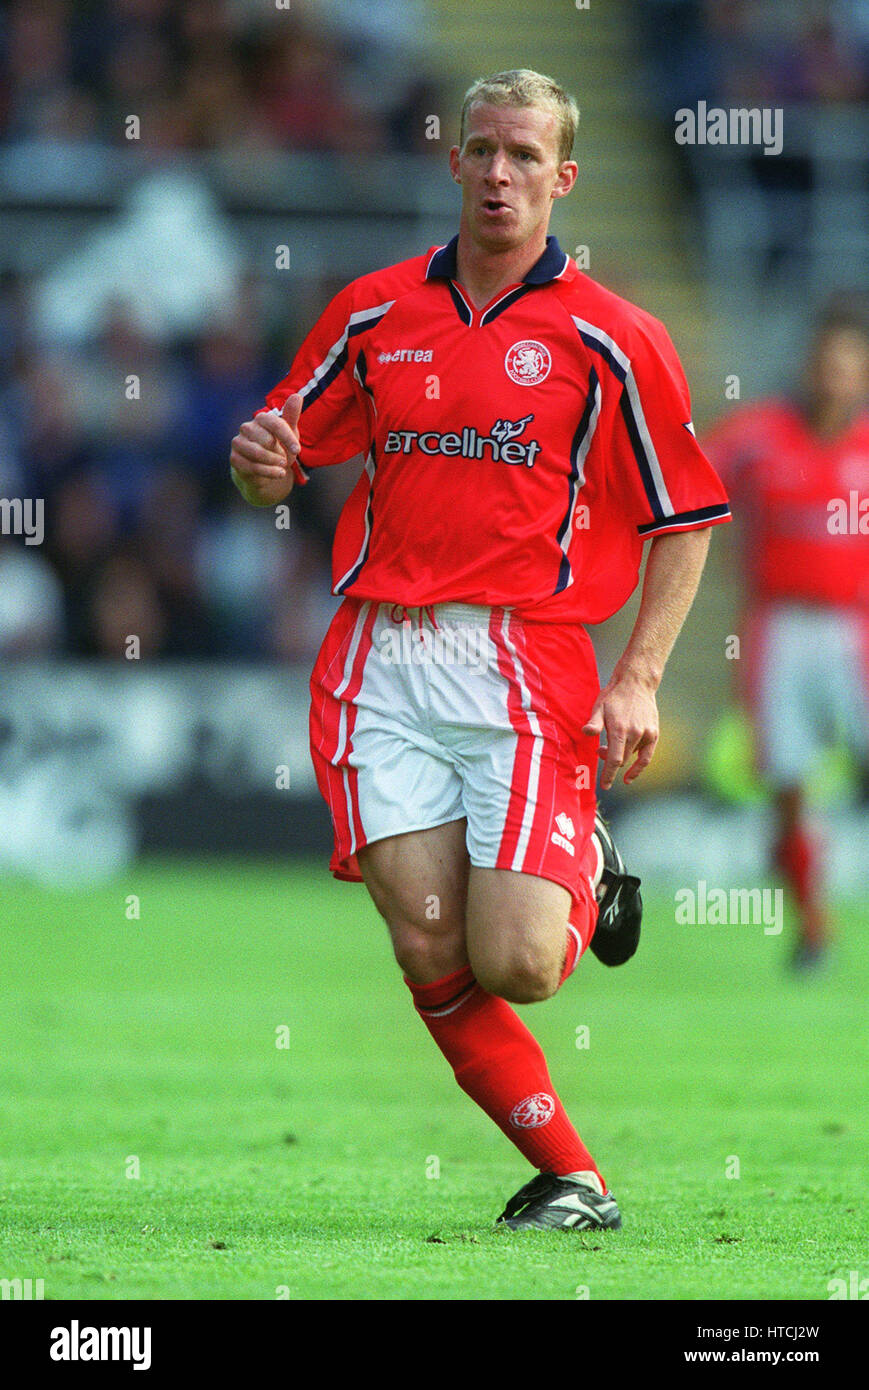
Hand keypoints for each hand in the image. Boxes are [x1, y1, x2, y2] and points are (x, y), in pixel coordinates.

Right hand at [229, 393, 301, 506]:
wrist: (267, 471)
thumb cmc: (279, 448)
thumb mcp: (289, 433)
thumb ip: (292, 416)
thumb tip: (296, 396)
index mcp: (261, 418)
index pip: (274, 423)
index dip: (287, 437)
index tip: (297, 450)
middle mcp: (247, 428)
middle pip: (266, 439)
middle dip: (280, 452)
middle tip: (284, 458)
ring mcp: (238, 443)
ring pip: (257, 452)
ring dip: (273, 462)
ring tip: (282, 467)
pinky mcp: (234, 459)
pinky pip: (251, 467)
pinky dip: (268, 472)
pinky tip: (278, 474)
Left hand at [582, 670, 659, 789]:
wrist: (636, 683)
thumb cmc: (613, 696)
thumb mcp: (599, 707)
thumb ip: (594, 723)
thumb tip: (586, 733)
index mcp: (620, 729)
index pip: (615, 760)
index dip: (609, 775)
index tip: (605, 786)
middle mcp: (635, 733)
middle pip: (622, 759)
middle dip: (609, 761)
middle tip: (600, 750)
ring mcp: (646, 734)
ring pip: (632, 757)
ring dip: (621, 758)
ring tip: (610, 749)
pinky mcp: (654, 733)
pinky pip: (647, 756)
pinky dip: (639, 766)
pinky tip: (630, 775)